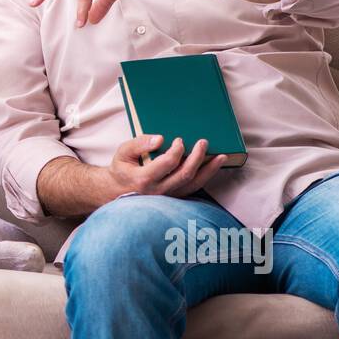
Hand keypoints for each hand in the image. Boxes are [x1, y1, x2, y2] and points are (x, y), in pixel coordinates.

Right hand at [104, 134, 226, 201]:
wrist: (117, 190)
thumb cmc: (122, 168)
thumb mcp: (122, 152)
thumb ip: (139, 143)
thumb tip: (160, 139)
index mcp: (144, 179)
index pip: (167, 164)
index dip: (177, 150)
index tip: (179, 140)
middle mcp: (158, 191)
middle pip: (184, 174)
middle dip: (197, 157)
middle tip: (203, 142)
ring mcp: (167, 197)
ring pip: (192, 184)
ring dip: (208, 170)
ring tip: (221, 157)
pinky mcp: (173, 199)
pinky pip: (192, 189)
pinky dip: (204, 178)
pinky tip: (212, 167)